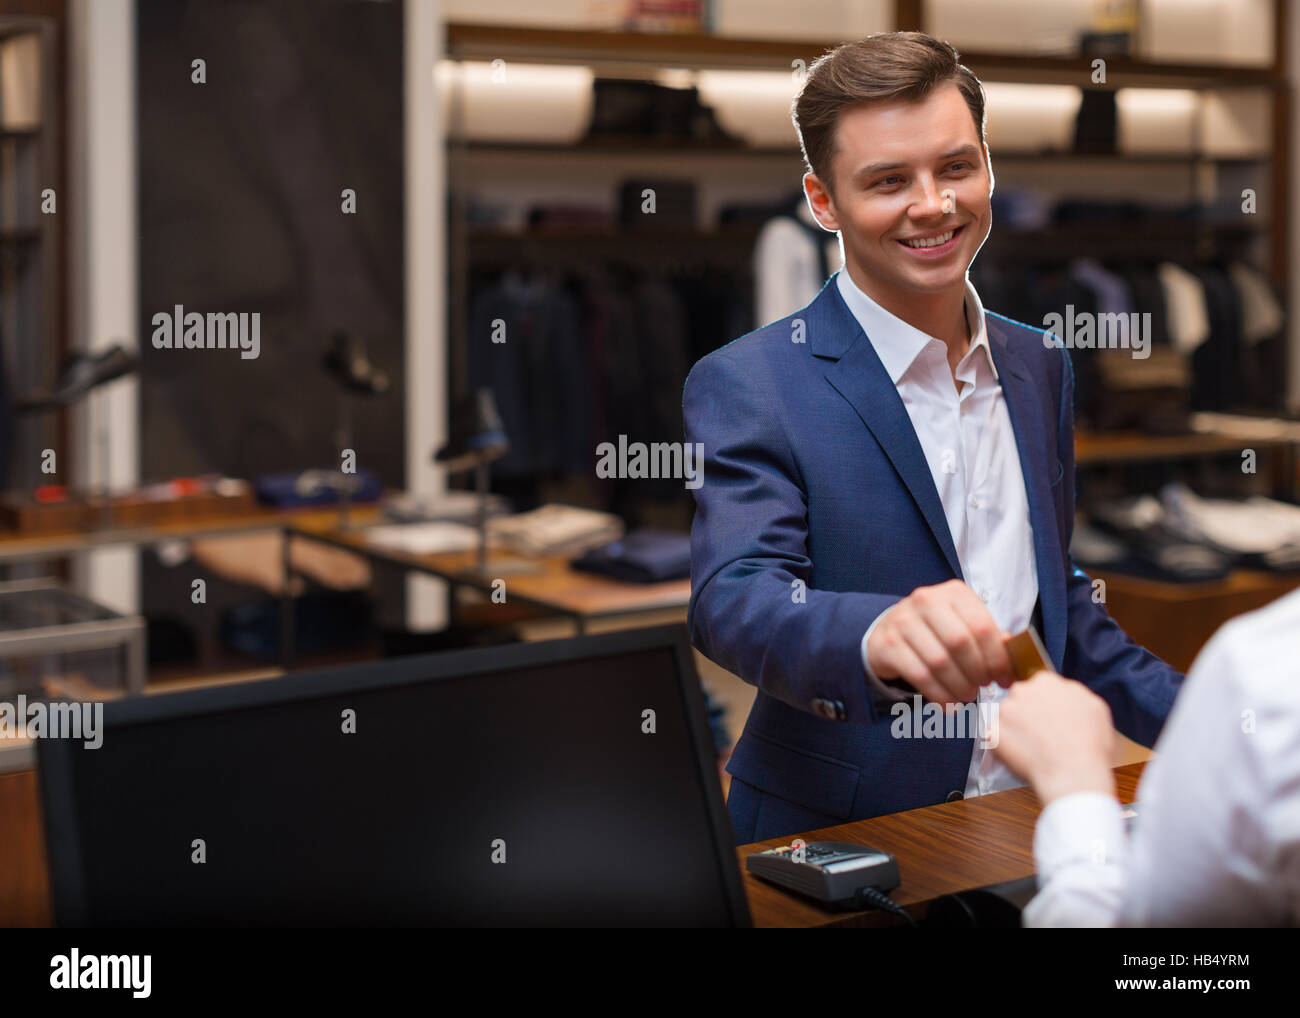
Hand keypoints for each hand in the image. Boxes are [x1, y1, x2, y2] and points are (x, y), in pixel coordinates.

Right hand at [865, 579, 1013, 704]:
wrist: (890, 631)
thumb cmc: (938, 631)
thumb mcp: (965, 625)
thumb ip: (990, 638)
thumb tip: (1018, 656)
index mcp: (954, 593)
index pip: (982, 626)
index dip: (998, 658)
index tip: (1006, 680)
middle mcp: (926, 600)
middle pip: (960, 643)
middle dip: (977, 672)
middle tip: (983, 688)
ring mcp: (903, 620)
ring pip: (939, 661)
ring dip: (958, 687)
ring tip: (967, 696)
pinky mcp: (887, 643)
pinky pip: (919, 675)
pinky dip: (939, 695)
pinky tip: (948, 705)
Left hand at [991, 669, 1116, 805]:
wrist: (1074, 774)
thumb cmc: (1089, 745)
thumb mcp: (1094, 707)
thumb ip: (1074, 694)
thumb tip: (1065, 693)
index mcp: (1046, 681)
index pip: (1039, 687)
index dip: (1046, 704)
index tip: (1049, 717)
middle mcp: (1022, 691)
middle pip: (1021, 699)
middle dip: (1028, 714)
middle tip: (1042, 734)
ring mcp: (1005, 711)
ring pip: (1007, 717)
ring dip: (1016, 729)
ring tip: (1035, 748)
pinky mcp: (993, 732)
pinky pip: (996, 737)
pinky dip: (1005, 746)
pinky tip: (1023, 756)